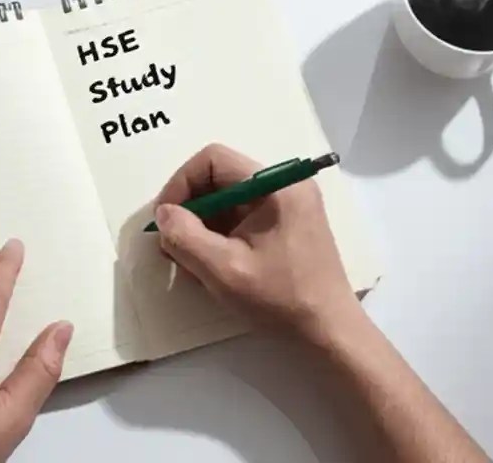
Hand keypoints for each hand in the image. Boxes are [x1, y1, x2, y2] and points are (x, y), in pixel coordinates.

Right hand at [152, 144, 361, 344]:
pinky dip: (220, 235)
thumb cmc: (280, 300)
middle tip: (172, 244)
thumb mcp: (223, 270)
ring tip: (189, 260)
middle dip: (190, 208)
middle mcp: (286, 185)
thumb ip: (185, 237)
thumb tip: (163, 214)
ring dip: (202, 225)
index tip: (165, 219)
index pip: (214, 159)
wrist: (329, 333)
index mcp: (276, 186)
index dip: (180, 184)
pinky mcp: (287, 224)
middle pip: (220, 177)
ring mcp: (289, 205)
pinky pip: (242, 216)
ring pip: (228, 199)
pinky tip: (210, 264)